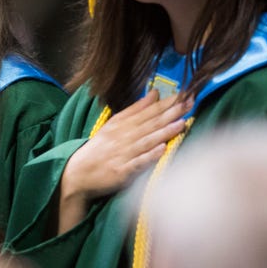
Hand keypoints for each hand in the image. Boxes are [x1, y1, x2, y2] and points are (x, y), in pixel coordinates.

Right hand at [57, 92, 189, 231]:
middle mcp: (122, 137)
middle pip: (149, 123)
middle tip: (189, 103)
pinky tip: (162, 150)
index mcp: (120, 124)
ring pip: (146, 141)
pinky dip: (149, 156)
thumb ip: (135, 109)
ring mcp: (122, 154)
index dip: (166, 103)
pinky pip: (137, 163)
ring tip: (181, 123)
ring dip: (164, 132)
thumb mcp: (113, 124)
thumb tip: (155, 94)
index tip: (184, 94)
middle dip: (170, 113)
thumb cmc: (99, 149)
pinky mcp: (121, 172)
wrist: (77, 174)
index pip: (146, 111)